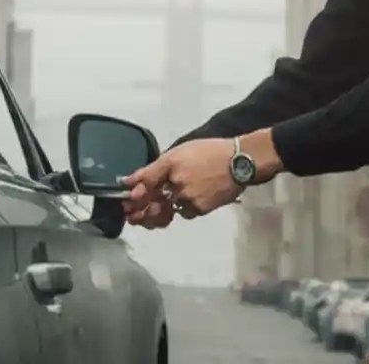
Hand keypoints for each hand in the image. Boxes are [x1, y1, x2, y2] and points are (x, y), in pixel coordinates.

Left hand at [123, 138, 243, 224]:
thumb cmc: (209, 151)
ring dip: (160, 214)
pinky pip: (185, 212)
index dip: (133, 195)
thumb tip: (128, 181)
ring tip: (157, 215)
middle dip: (141, 213)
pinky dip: (183, 209)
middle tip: (135, 217)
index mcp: (169, 166)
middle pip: (152, 205)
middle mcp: (176, 185)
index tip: (127, 201)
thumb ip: (153, 169)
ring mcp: (188, 199)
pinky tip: (187, 201)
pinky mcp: (200, 209)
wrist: (240, 161)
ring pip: (168, 211)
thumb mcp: (179, 152)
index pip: (144, 184)